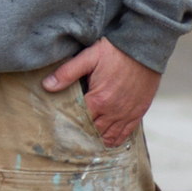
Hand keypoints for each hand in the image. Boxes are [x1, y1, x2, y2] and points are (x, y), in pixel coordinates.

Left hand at [43, 38, 161, 147]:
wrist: (145, 48)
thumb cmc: (115, 51)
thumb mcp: (89, 56)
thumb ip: (67, 73)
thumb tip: (46, 85)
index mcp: (98, 99)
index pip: (78, 121)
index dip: (69, 124)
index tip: (60, 127)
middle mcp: (112, 111)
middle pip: (92, 132)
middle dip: (81, 134)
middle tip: (70, 136)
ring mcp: (126, 114)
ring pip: (108, 137)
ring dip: (97, 139)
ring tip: (86, 141)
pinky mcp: (138, 113)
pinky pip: (125, 134)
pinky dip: (114, 140)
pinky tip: (106, 141)